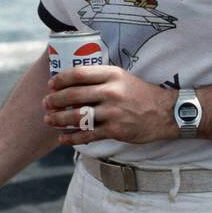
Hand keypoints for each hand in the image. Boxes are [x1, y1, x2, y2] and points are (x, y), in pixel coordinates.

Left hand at [42, 65, 176, 145]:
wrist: (165, 112)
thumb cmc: (140, 93)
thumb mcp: (122, 77)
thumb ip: (100, 78)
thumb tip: (71, 81)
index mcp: (112, 75)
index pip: (78, 74)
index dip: (60, 79)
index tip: (51, 84)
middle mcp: (111, 92)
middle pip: (73, 95)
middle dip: (55, 100)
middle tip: (46, 103)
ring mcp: (113, 112)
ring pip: (78, 116)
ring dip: (59, 119)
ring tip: (49, 120)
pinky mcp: (115, 130)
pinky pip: (87, 135)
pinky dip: (71, 138)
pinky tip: (62, 138)